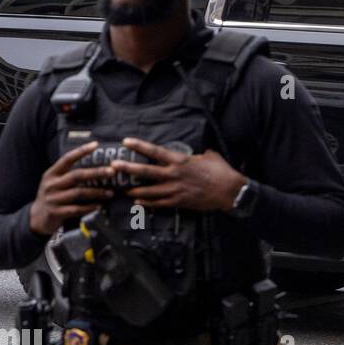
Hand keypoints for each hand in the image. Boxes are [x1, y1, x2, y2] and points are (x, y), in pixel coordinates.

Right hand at [28, 141, 114, 236]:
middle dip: (96, 173)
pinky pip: (76, 209)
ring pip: (78, 193)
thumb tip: (98, 167)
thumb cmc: (54, 197)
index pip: (66, 159)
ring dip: (96, 192)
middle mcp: (51, 184)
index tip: (96, 145)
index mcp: (51, 174)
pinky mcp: (55, 212)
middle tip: (112, 171)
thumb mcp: (56, 183)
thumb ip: (70, 175)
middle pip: (76, 175)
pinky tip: (100, 205)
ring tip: (111, 192)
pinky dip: (89, 207)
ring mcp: (52, 199)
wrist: (37, 218)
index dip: (81, 151)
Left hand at [111, 138, 248, 212]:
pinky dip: (148, 203)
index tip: (126, 141)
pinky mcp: (179, 201)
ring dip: (134, 190)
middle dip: (128, 168)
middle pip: (146, 171)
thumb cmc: (221, 171)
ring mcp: (175, 189)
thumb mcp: (210, 156)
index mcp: (180, 160)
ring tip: (123, 189)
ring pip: (149, 190)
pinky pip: (159, 203)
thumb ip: (199, 154)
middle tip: (113, 166)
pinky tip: (138, 202)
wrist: (230, 190)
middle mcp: (174, 174)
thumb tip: (200, 151)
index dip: (139, 146)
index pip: (155, 151)